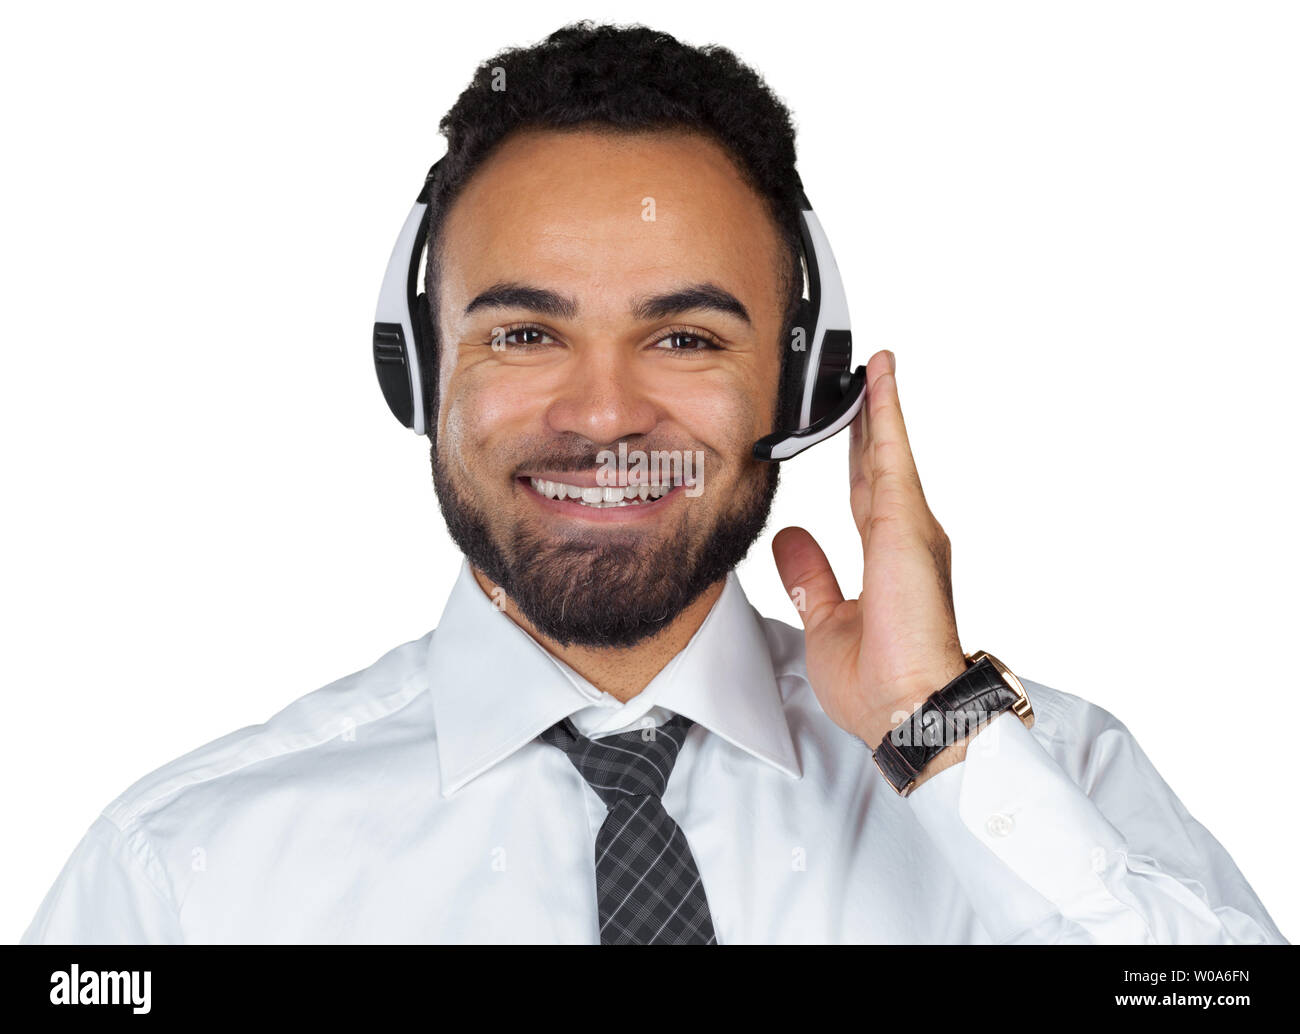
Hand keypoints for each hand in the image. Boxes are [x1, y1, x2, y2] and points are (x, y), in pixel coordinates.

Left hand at [772, 349, 968, 753]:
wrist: (908, 708)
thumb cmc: (879, 681)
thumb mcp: (826, 619)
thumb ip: (810, 575)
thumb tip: (791, 539)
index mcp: (886, 558)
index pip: (864, 492)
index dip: (857, 454)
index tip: (849, 423)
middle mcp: (905, 537)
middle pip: (877, 463)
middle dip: (868, 419)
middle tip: (862, 377)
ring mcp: (911, 529)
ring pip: (888, 451)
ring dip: (880, 404)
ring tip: (874, 363)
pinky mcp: (908, 526)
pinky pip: (892, 457)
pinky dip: (886, 415)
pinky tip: (879, 381)